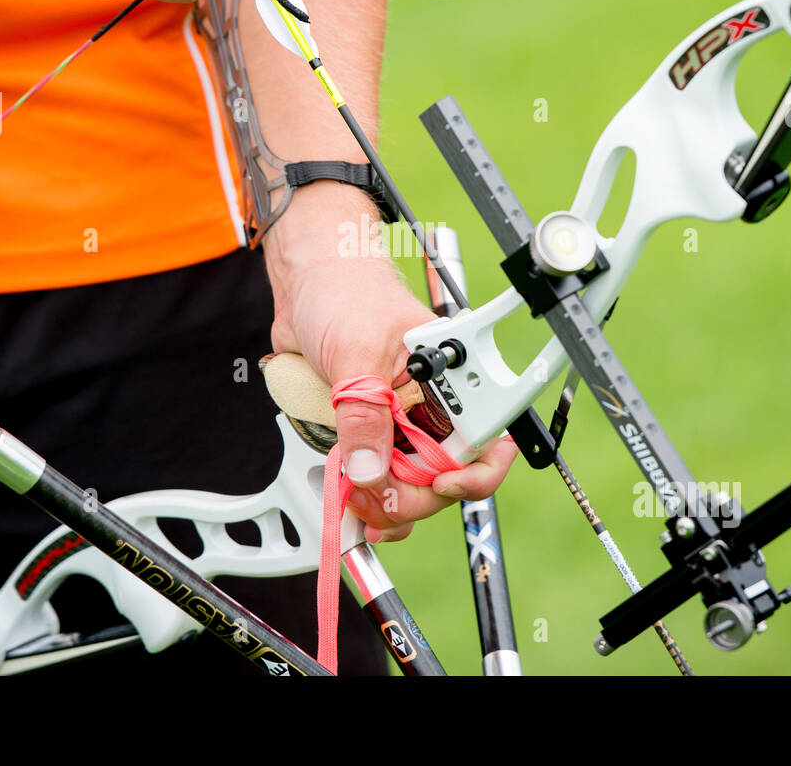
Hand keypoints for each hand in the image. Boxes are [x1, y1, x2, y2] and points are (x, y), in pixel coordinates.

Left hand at [264, 185, 518, 543]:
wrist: (305, 284)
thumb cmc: (344, 294)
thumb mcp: (356, 354)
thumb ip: (364, 414)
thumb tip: (370, 469)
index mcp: (450, 376)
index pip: (485, 437)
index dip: (472, 471)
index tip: (439, 484)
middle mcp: (432, 402)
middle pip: (446, 473)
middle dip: (415, 495)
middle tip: (381, 499)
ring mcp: (402, 420)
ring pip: (413, 484)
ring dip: (390, 505)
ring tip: (361, 506)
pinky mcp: (371, 431)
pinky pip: (381, 478)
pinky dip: (371, 498)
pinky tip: (356, 504)